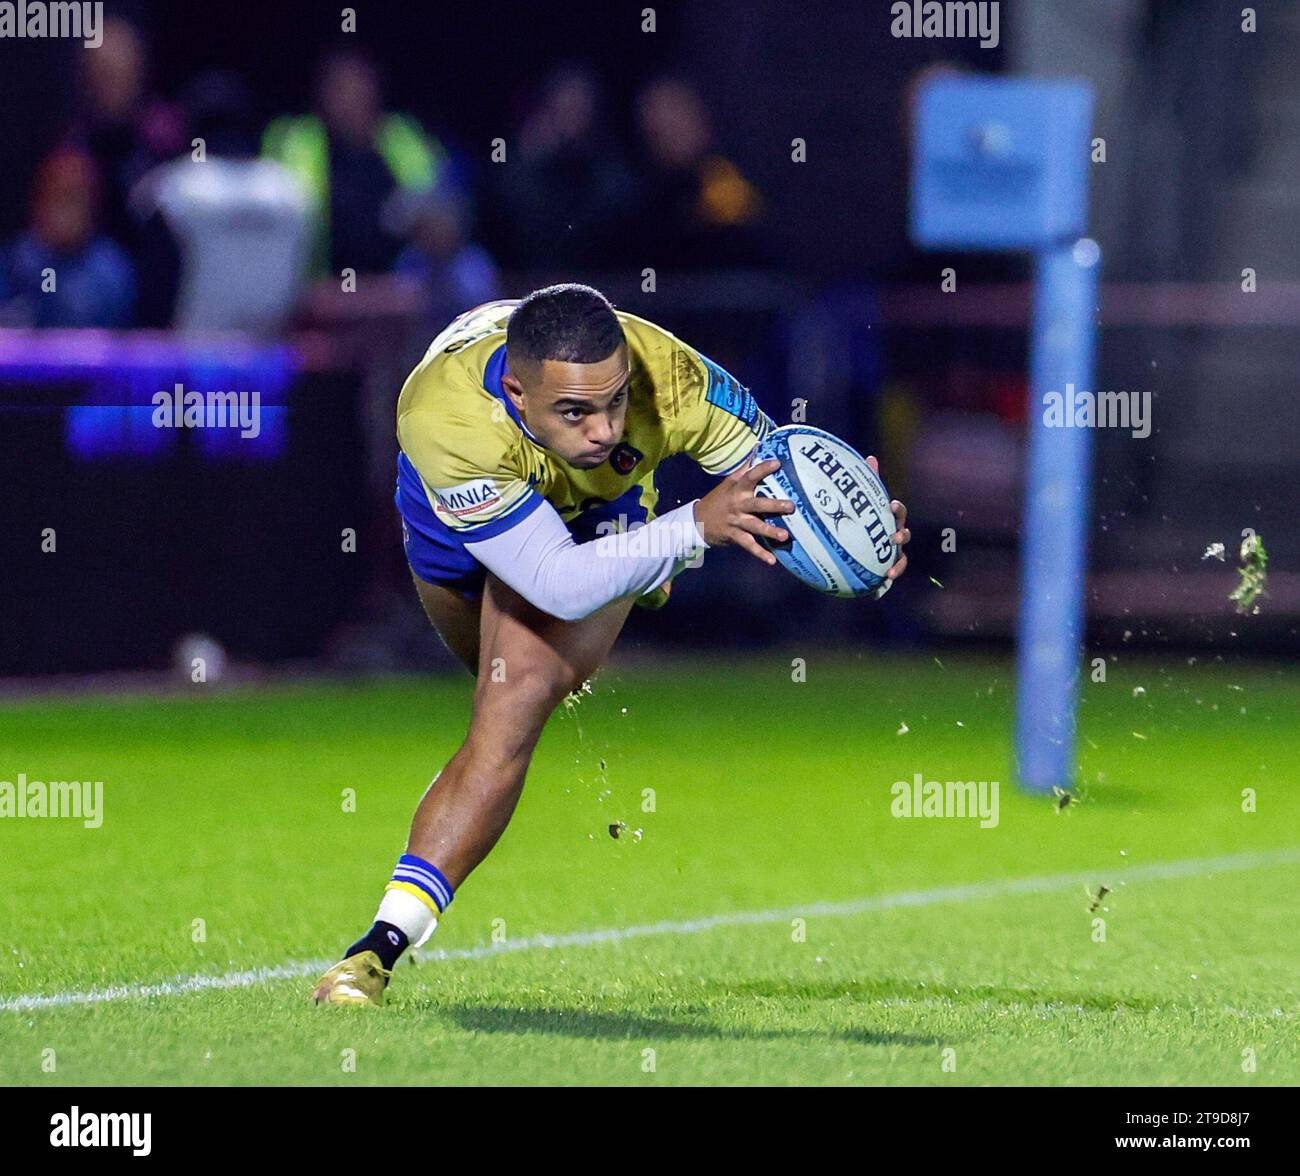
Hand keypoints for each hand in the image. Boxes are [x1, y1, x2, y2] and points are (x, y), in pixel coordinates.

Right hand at [693, 458, 794, 565]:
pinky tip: (772, 561)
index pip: (750, 476)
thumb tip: (757, 450)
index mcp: (736, 490)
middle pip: (758, 504)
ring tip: (785, 536)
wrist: (696, 522)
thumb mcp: (727, 484)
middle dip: (774, 505)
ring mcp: (736, 522)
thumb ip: (743, 470)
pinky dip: (760, 554)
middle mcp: (737, 505)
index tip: (778, 463)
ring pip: (755, 527)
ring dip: (770, 531)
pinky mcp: (734, 536)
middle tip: (791, 506)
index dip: (763, 469)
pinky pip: (748, 546)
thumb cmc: (717, 500)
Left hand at [867, 455, 909, 584]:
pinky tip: (882, 581)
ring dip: (898, 563)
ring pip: (901, 557)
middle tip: (894, 537)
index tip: (890, 506)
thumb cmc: (858, 517)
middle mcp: (893, 534)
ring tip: (890, 569)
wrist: (849, 543)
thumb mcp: (860, 502)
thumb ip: (867, 481)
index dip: (896, 509)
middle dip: (901, 535)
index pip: (897, 511)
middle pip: (904, 534)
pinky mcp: (885, 566)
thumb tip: (871, 457)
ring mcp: (891, 552)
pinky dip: (890, 576)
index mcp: (887, 518)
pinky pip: (891, 572)